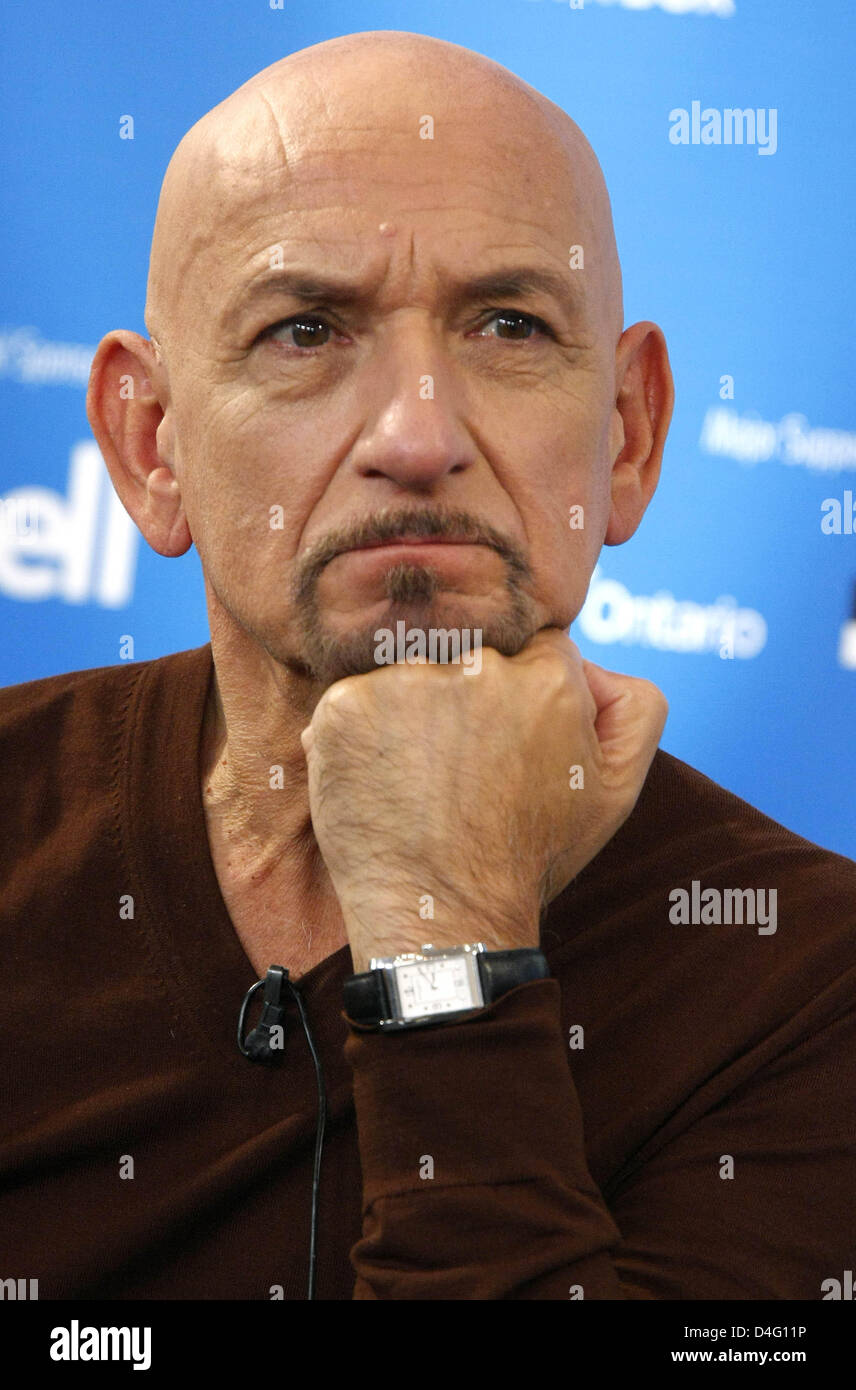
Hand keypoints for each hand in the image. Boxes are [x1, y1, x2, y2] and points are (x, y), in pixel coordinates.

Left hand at [300, 628, 666, 972]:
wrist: (444, 918)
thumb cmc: (531, 857)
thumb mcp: (618, 790)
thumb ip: (635, 706)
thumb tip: (593, 662)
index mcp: (550, 679)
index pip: (535, 651)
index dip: (521, 701)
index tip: (505, 747)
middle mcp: (479, 669)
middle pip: (471, 657)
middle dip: (467, 704)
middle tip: (461, 774)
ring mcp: (406, 684)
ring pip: (411, 675)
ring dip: (411, 716)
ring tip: (419, 784)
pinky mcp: (348, 706)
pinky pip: (354, 700)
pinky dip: (361, 737)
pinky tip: (380, 784)